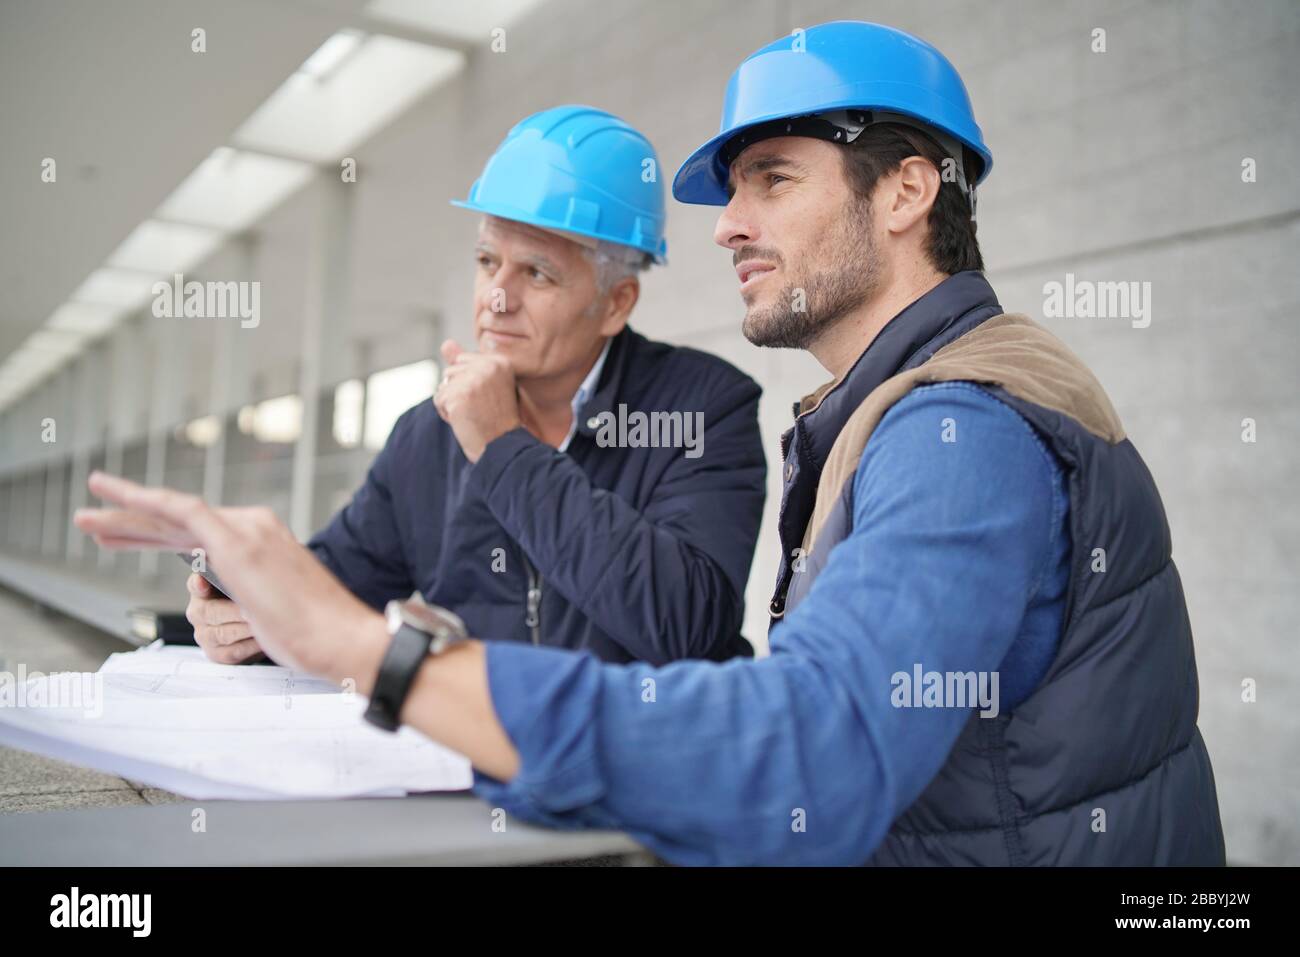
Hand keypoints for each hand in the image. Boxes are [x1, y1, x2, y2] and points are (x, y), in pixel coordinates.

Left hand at [75, 473, 386, 687]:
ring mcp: (246, 531)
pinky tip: (117, 498)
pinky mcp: (237, 542)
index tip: (121, 537)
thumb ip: (241, 597)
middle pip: (178, 522)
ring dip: (125, 515)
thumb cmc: (314, 634)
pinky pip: (182, 512)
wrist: (341, 637)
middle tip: (93, 524)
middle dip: (132, 523)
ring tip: (86, 517)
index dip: (154, 535)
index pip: (196, 533)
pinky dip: (146, 502)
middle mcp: (254, 526)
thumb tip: (215, 600)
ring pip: (172, 515)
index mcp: (262, 540)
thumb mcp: (268, 610)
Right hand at [185, 573, 264, 664]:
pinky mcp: (217, 654)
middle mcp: (199, 613)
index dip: (198, 584)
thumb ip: (241, 570)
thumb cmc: (249, 599)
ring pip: (225, 633)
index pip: (195, 585)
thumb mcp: (245, 582)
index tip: (203, 582)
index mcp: (201, 590)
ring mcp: (206, 635)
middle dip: (237, 611)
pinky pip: (234, 651)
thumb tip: (242, 555)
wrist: (255, 628)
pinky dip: (251, 645)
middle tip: (255, 609)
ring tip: (264, 622)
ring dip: (247, 628)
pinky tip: (264, 637)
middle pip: (212, 612)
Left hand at [433, 339, 520, 462]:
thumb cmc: (496, 420)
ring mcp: (473, 380)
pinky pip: (438, 399)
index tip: (488, 400)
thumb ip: (466, 363)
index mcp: (499, 361)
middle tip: (481, 410)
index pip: (463, 362)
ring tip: (474, 415)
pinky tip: (466, 421)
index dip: (469, 384)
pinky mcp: (459, 396)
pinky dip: (447, 414)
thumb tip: (446, 343)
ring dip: (452, 403)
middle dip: (458, 392)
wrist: (503, 448)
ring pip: (443, 385)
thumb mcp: (486, 386)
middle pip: (451, 371)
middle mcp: (487, 366)